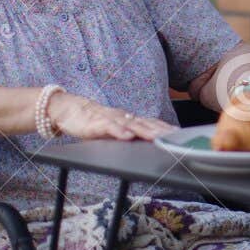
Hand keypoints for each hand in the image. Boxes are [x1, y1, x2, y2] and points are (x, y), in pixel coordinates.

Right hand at [47, 93, 174, 141]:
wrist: (69, 109)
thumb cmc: (93, 121)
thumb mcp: (114, 129)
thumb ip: (128, 133)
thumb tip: (145, 140)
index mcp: (128, 119)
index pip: (151, 122)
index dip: (165, 128)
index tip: (180, 134)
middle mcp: (123, 117)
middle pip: (145, 123)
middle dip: (161, 130)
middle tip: (175, 137)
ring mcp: (110, 118)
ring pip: (130, 124)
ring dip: (144, 131)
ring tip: (157, 137)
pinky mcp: (96, 123)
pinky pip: (109, 127)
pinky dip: (119, 131)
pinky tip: (128, 137)